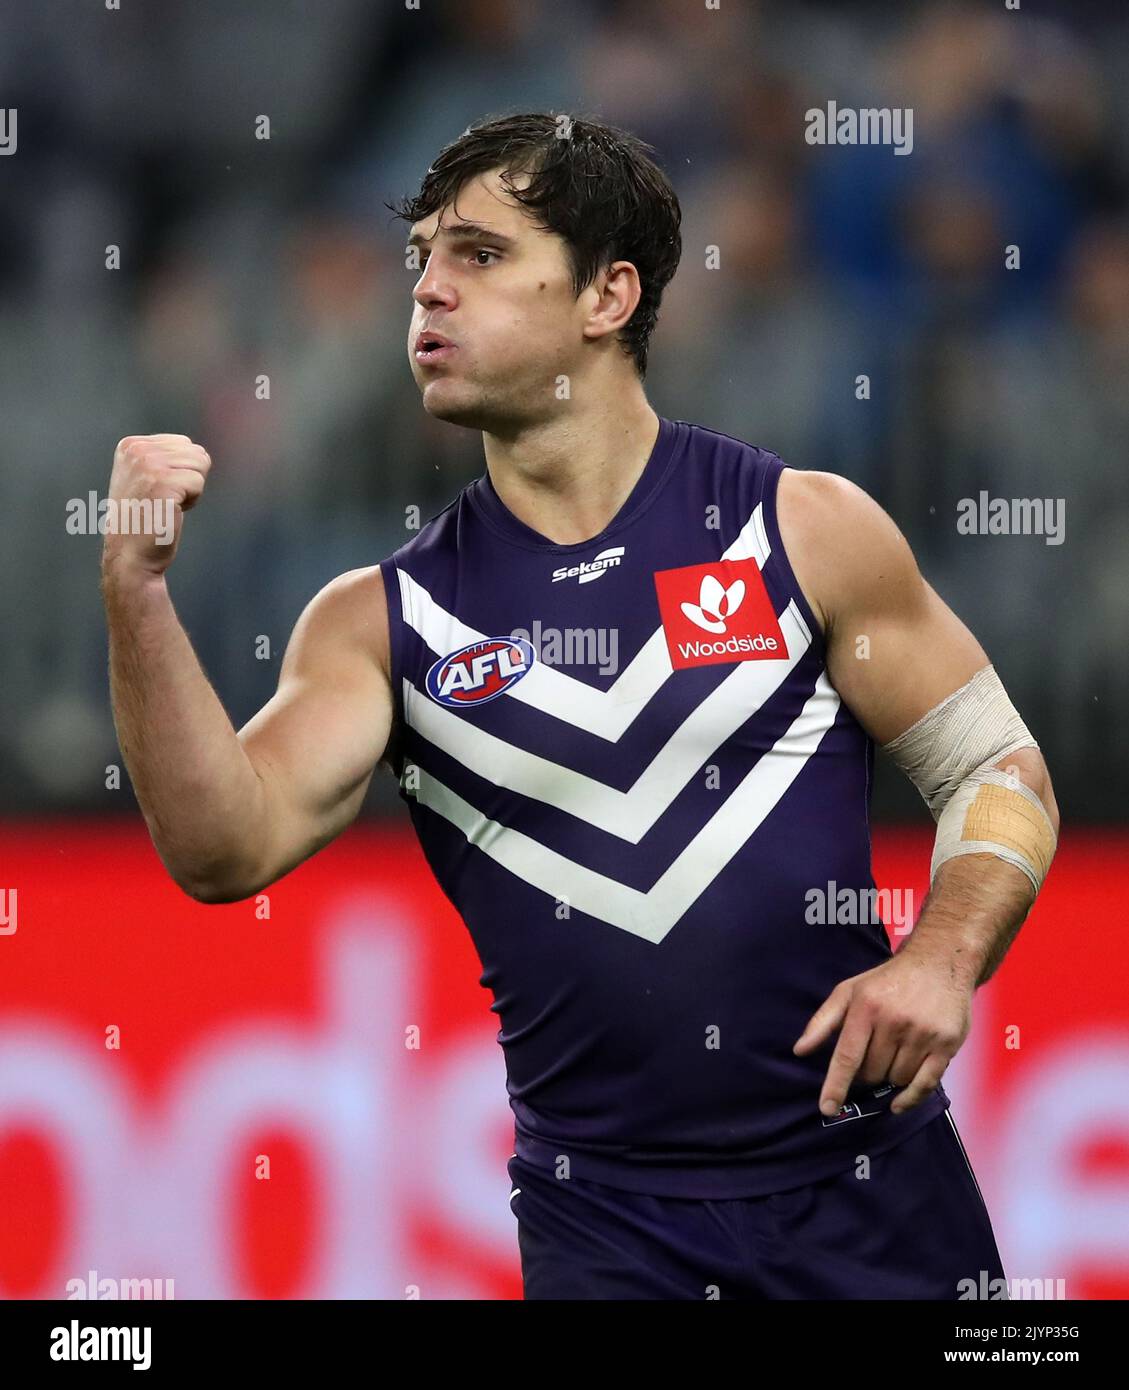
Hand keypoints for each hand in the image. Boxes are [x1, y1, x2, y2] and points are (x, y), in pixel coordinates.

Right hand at [102, 434, 211, 577]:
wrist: (131, 554)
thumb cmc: (144, 521)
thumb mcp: (145, 478)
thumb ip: (163, 458)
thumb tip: (199, 451)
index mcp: (131, 445)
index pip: (184, 444)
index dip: (180, 472)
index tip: (157, 491)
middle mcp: (137, 450)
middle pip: (196, 452)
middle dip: (189, 479)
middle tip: (163, 500)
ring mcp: (149, 464)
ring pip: (201, 465)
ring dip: (191, 490)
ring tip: (166, 505)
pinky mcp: (164, 482)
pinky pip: (199, 483)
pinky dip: (192, 501)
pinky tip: (170, 511)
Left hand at [792, 950, 973, 1116]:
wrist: (940, 962)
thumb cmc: (888, 980)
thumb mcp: (850, 991)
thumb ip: (823, 1021)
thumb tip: (800, 1050)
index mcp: (866, 1007)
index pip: (848, 1056)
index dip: (836, 1085)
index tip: (827, 1108)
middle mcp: (895, 1021)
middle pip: (872, 1072)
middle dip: (867, 1073)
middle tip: (873, 1055)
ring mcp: (923, 1034)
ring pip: (896, 1079)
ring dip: (890, 1077)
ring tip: (893, 1055)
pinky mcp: (947, 1044)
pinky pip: (925, 1084)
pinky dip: (910, 1098)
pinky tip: (898, 1103)